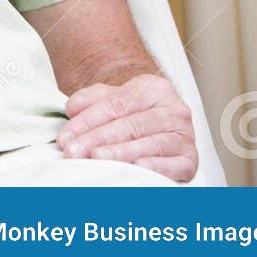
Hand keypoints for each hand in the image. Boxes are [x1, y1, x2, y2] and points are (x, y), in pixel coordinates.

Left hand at [56, 73, 197, 180]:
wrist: (161, 121)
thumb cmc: (131, 112)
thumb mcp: (111, 97)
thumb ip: (90, 99)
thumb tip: (72, 108)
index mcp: (153, 89)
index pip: (115, 105)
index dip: (87, 121)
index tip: (65, 137)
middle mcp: (174, 110)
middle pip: (130, 125)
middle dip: (98, 139)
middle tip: (74, 151)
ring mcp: (185, 135)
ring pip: (150, 143)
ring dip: (121, 153)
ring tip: (97, 159)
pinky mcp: (191, 159)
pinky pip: (175, 164)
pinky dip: (158, 167)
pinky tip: (138, 168)